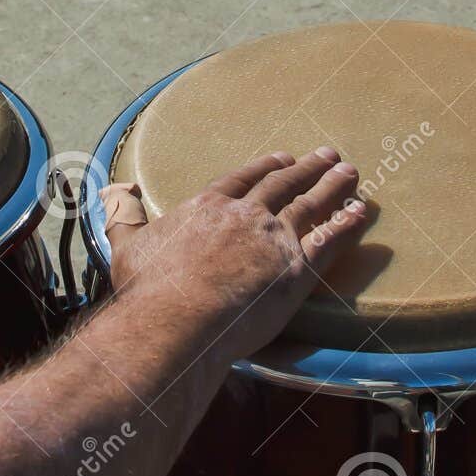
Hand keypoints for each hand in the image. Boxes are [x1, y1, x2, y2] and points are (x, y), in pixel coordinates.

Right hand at [101, 149, 367, 356]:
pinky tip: (362, 211)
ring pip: (311, 205)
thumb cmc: (148, 289)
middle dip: (307, 169)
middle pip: (283, 185)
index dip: (265, 168)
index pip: (243, 179)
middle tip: (329, 155)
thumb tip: (113, 192)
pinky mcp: (296, 269)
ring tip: (352, 173)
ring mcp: (274, 239)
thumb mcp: (126, 245)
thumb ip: (123, 216)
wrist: (176, 320)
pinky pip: (330, 240)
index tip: (283, 159)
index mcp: (208, 206)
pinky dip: (348, 223)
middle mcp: (246, 215)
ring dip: (333, 187)